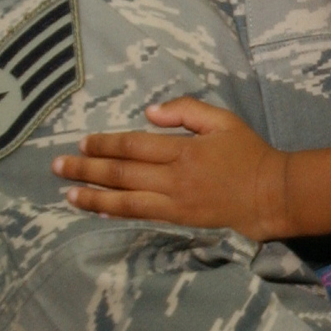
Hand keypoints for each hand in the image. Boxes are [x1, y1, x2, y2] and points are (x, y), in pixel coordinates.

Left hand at [52, 97, 288, 239]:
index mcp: (185, 149)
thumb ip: (187, 110)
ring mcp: (176, 202)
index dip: (105, 144)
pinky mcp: (180, 220)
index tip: (83, 143)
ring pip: (125, 199)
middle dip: (87, 169)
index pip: (134, 145)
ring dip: (93, 195)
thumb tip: (149, 112)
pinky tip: (97, 210)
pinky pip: (142, 215)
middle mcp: (175, 177)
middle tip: (57, 166)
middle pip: (122, 172)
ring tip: (67, 193)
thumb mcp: (224, 120)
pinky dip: (116, 212)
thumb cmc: (249, 154)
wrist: (273, 194)